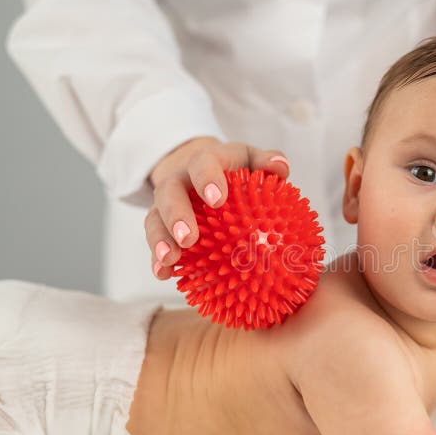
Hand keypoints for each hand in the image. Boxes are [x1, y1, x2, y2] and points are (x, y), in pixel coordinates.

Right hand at [146, 136, 290, 279]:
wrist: (199, 170)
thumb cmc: (233, 168)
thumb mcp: (248, 159)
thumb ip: (265, 161)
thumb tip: (281, 166)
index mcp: (203, 161)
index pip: (202, 163)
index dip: (207, 179)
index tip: (217, 199)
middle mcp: (179, 181)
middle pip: (169, 193)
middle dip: (176, 215)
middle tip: (188, 238)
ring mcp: (165, 204)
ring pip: (155, 218)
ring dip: (160, 240)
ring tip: (170, 260)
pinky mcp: (160, 225)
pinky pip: (154, 241)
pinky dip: (157, 259)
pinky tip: (164, 275)